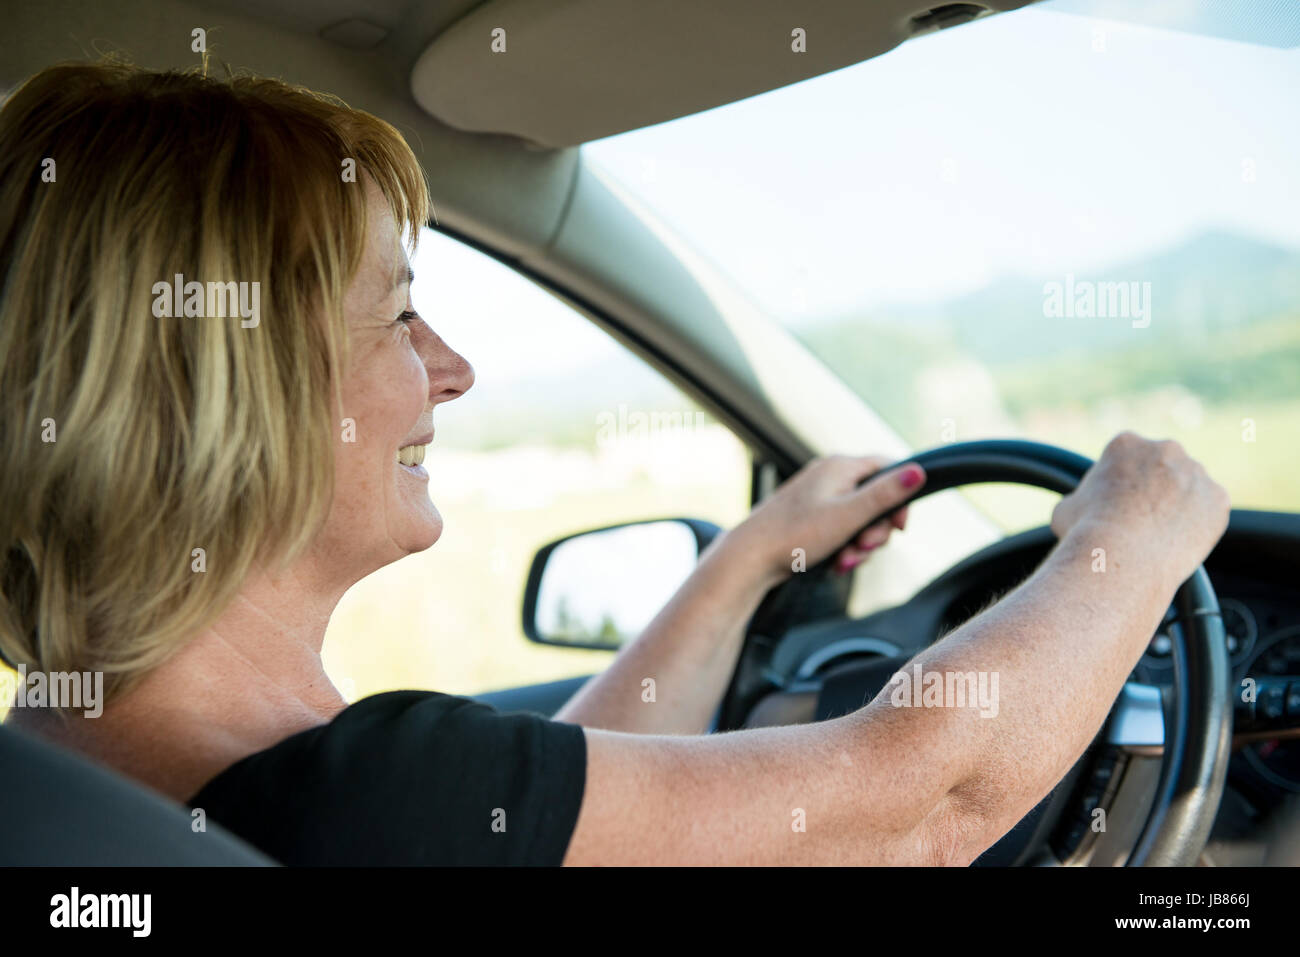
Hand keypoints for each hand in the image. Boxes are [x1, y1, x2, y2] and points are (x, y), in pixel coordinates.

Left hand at [717, 455, 925, 588]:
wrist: (750, 557)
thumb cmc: (796, 535)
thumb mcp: (849, 516)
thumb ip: (886, 494)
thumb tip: (920, 471)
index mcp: (840, 466)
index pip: (889, 468)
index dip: (901, 498)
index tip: (900, 528)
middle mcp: (829, 474)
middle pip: (875, 497)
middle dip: (876, 529)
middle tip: (863, 548)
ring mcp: (818, 494)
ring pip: (859, 517)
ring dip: (860, 543)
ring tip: (845, 561)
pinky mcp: (809, 514)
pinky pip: (841, 526)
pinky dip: (844, 545)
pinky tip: (835, 563)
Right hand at [1051, 432, 1229, 584]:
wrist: (1120, 556)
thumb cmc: (1085, 532)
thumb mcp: (1065, 509)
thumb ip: (1080, 500)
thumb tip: (1079, 508)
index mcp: (1126, 443)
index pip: (1127, 458)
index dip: (1121, 485)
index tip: (1117, 506)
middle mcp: (1165, 448)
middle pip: (1162, 466)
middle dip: (1155, 488)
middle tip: (1142, 520)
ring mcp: (1195, 472)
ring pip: (1189, 487)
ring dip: (1179, 505)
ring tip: (1161, 536)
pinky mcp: (1217, 499)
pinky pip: (1210, 510)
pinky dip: (1199, 524)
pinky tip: (1179, 542)